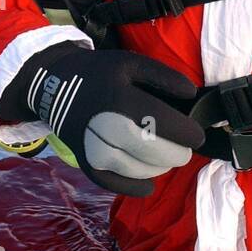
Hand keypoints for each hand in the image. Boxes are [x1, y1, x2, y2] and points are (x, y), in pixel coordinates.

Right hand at [0, 45, 204, 196]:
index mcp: (119, 97)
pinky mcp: (82, 158)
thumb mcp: (131, 62)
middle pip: (147, 147)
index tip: (197, 136)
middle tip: (185, 152)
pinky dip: (129, 187)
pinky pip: (106, 181)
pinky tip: (147, 187)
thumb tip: (191, 94)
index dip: (185, 132)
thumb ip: (163, 76)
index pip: (160, 120)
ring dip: (156, 169)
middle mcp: (103, 124)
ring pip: (129, 167)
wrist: (54, 83)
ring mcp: (89, 144)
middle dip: (174, 154)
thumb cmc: (100, 73)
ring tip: (168, 162)